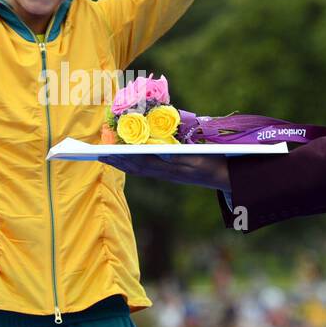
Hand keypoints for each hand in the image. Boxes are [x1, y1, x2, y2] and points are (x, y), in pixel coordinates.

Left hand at [100, 153, 230, 191]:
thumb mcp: (199, 158)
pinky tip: (125, 158)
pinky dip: (133, 163)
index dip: (124, 156)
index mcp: (171, 169)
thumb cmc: (214, 163)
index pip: (143, 162)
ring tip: (105, 155)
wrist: (227, 176)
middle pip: (136, 167)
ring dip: (122, 162)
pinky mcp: (171, 172)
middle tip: (99, 152)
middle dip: (117, 160)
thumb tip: (158, 151)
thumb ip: (179, 156)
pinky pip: (148, 168)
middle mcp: (166, 173)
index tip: (109, 150)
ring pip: (140, 169)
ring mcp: (168, 173)